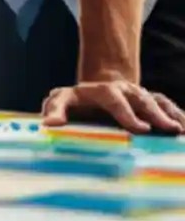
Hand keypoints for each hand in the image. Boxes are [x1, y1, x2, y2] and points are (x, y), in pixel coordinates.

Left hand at [42, 80, 184, 133]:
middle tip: (169, 129)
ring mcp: (135, 94)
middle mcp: (119, 90)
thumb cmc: (72, 103)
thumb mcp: (59, 102)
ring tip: (180, 130)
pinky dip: (177, 116)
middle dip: (155, 115)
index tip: (141, 129)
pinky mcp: (148, 101)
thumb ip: (54, 110)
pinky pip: (166, 107)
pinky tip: (183, 128)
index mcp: (97, 90)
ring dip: (169, 115)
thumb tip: (48, 124)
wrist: (91, 93)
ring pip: (156, 102)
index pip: (112, 98)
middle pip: (140, 99)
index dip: (127, 113)